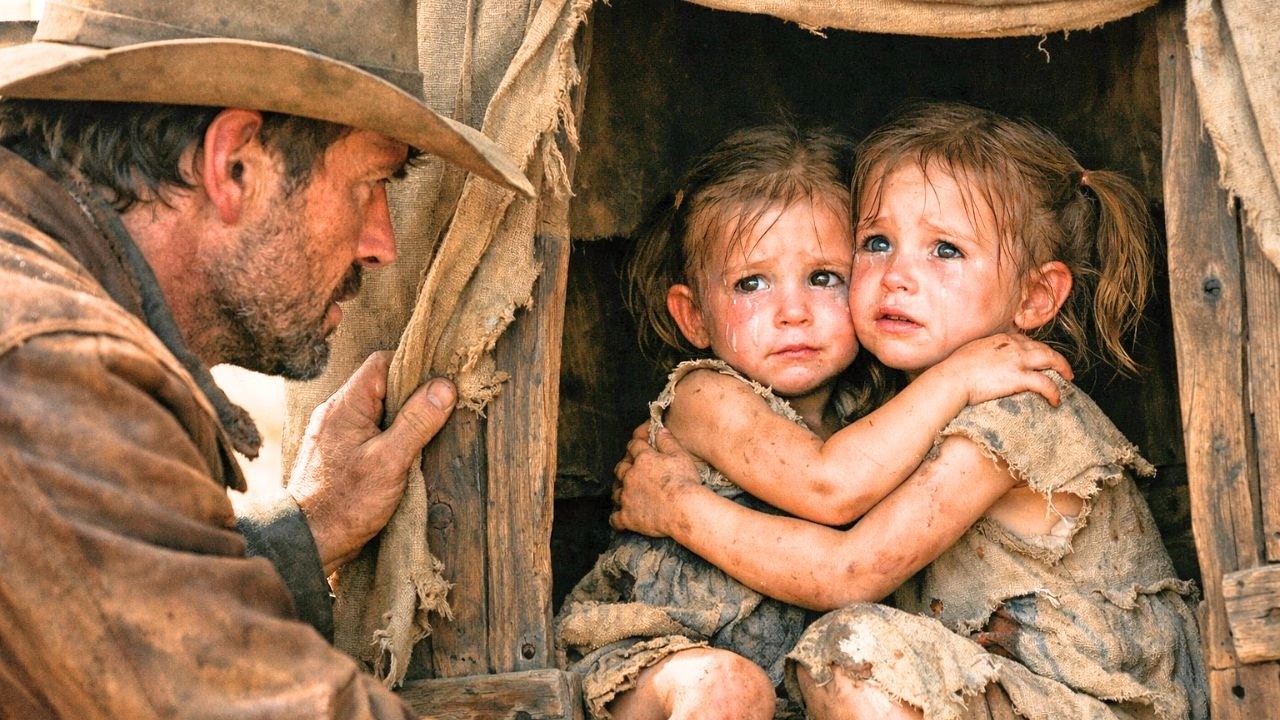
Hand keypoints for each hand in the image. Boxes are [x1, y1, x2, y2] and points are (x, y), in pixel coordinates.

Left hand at [287, 351, 455, 574]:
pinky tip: (404, 451)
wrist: (308, 541)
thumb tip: (445, 386)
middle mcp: (335, 411)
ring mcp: (333, 431)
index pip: (381, 363)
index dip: (413, 366)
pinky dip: (388, 433)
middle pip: (380, 384)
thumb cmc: (347, 503)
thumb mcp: (390, 461)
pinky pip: (368, 428)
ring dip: (401, 417)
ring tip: (426, 432)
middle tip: (441, 409)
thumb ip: (416, 422)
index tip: (440, 383)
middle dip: (412, 394)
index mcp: (345, 405)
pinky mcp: (336, 451)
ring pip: (376, 408)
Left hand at [610, 424, 700, 536]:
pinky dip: (617, 519)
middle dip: (624, 468)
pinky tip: (620, 520)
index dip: (635, 445)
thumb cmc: (685, 482)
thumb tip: (660, 430)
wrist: (684, 510)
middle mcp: (631, 476)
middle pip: (620, 468)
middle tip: (630, 470)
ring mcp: (627, 497)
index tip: (638, 446)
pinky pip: (615, 519)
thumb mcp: (680, 456)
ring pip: (616, 492)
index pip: (634, 446)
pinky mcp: (628, 517)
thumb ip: (668, 441)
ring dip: (620, 491)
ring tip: (626, 493)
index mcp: (644, 459)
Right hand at [935, 333, 1072, 406]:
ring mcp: (1018, 360)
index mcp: (1002, 339)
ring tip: (1068, 380)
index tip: (1040, 359)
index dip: (1037, 351)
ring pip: (1051, 360)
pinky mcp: (1019, 378)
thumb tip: (984, 361)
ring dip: (1063, 369)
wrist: (952, 378)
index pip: (1027, 341)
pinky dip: (1055, 391)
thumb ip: (984, 353)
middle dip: (1057, 358)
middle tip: (1064, 369)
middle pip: (1044, 348)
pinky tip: (1056, 400)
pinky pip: (1046, 383)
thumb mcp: (970, 352)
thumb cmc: (954, 369)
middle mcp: (1013, 346)